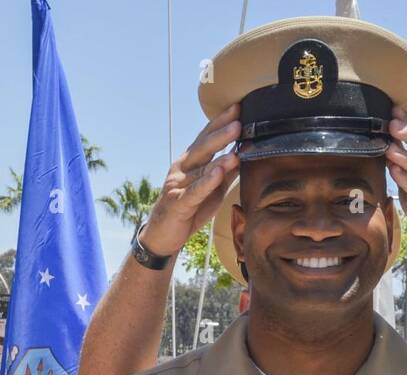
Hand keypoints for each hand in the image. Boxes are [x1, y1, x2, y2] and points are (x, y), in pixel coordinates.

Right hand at [138, 103, 241, 257]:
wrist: (162, 236)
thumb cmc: (189, 210)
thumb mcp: (211, 190)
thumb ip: (225, 173)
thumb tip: (244, 155)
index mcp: (190, 162)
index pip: (206, 138)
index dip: (220, 122)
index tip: (238, 107)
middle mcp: (182, 169)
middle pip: (203, 147)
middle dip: (221, 134)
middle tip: (239, 121)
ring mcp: (177, 185)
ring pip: (201, 169)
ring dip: (219, 158)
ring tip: (235, 146)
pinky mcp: (177, 203)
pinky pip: (194, 191)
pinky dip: (207, 182)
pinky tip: (218, 172)